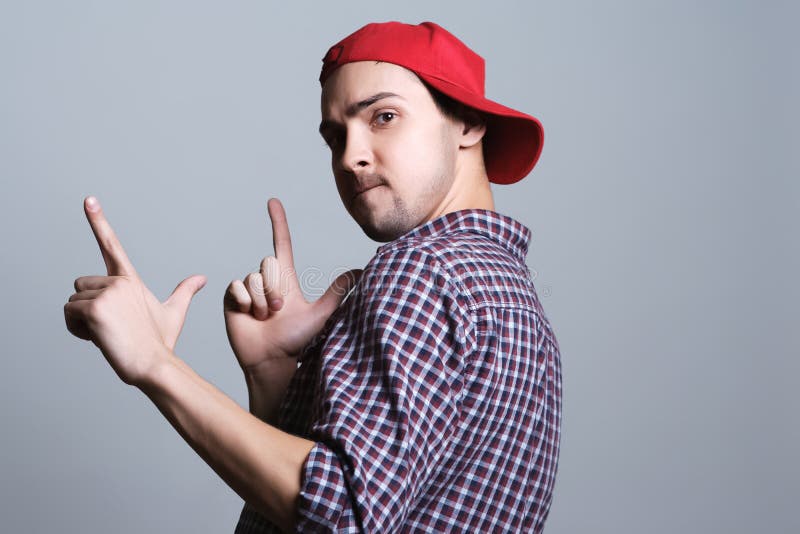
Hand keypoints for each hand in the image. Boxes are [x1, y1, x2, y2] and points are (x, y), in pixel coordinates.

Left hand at [64, 196, 205, 385]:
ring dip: (81, 321)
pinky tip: (98, 339)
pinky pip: (69, 314)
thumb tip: (202, 277)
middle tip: (110, 327)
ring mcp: (107, 293)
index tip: (88, 199)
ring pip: (73, 302)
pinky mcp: (95, 308)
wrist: (154, 364)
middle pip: (81, 286)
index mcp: (131, 280)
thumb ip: (185, 291)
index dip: (99, 221)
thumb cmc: (160, 341)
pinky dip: (76, 330)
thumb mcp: (174, 313)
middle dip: (88, 308)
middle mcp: (119, 281)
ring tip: (106, 334)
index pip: (112, 245)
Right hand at [224, 198, 361, 373]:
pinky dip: (246, 302)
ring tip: (265, 318)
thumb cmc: (296, 341)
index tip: (273, 201)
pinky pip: (238, 287)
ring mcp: (248, 290)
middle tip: (278, 310)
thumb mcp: (320, 314)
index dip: (278, 222)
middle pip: (267, 261)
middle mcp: (265, 280)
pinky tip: (249, 316)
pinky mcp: (232, 299)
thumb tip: (361, 272)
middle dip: (275, 287)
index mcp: (285, 279)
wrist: (272, 360)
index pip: (281, 243)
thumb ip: (337, 292)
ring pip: (253, 277)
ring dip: (262, 300)